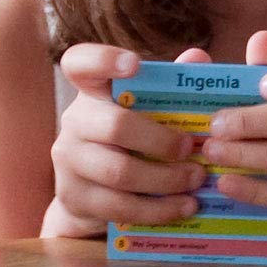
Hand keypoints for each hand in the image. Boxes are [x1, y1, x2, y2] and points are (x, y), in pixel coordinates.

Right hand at [46, 43, 206, 237]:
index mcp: (94, 92)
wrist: (98, 196)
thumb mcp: (152, 111)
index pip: (80, 64)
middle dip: (161, 140)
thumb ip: (174, 84)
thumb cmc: (136, 140)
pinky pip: (118, 206)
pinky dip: (158, 209)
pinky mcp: (74, 198)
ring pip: (118, 172)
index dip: (102, 60)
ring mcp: (69, 162)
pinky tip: (185, 206)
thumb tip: (197, 57)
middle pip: (115, 126)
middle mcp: (75, 122)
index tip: (134, 63)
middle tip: (192, 149)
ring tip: (197, 179)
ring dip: (165, 179)